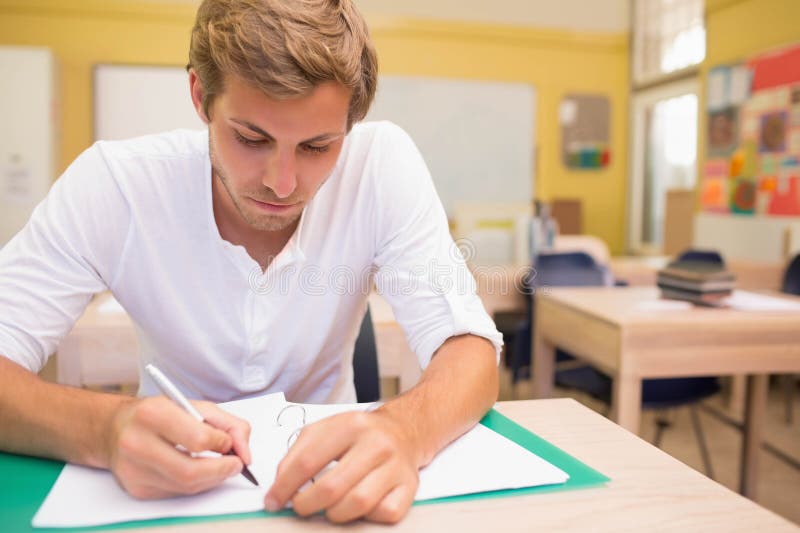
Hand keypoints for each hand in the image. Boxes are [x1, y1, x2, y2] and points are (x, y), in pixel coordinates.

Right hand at [106, 396, 251, 498]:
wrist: (114, 428)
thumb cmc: (159, 414)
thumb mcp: (195, 405)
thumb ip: (229, 425)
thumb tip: (245, 453)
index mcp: (153, 414)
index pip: (198, 439)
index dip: (222, 444)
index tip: (229, 444)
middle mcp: (137, 442)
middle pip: (190, 471)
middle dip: (222, 470)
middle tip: (235, 464)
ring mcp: (134, 469)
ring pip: (186, 486)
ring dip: (212, 479)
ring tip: (220, 466)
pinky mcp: (136, 488)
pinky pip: (176, 493)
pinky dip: (195, 484)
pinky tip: (198, 471)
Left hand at [264, 410, 419, 523]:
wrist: (404, 430)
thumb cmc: (358, 434)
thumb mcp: (325, 430)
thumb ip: (297, 454)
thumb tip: (278, 488)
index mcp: (350, 425)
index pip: (307, 462)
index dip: (284, 487)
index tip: (273, 501)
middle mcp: (376, 444)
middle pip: (332, 487)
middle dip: (307, 504)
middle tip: (300, 507)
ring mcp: (396, 466)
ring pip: (358, 504)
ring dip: (335, 514)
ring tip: (328, 508)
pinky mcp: (410, 486)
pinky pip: (385, 513)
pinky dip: (368, 517)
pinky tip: (359, 507)